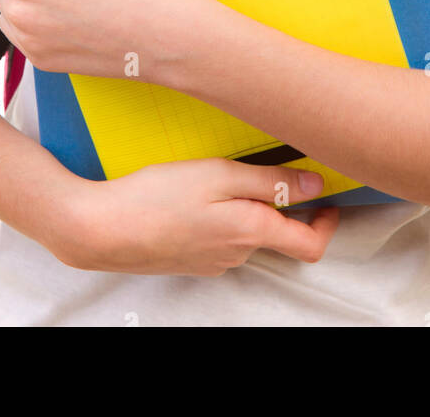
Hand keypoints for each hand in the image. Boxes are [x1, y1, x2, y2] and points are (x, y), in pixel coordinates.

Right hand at [51, 159, 342, 275]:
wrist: (102, 229)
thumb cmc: (158, 197)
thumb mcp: (219, 174)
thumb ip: (271, 181)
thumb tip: (316, 185)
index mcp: (251, 231)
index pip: (310, 245)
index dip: (327, 223)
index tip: (327, 198)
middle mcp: (237, 253)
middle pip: (277, 234)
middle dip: (280, 204)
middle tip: (271, 169)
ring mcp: (213, 261)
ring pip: (247, 233)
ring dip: (247, 207)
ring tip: (224, 174)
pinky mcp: (192, 260)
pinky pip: (221, 238)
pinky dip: (222, 216)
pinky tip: (198, 194)